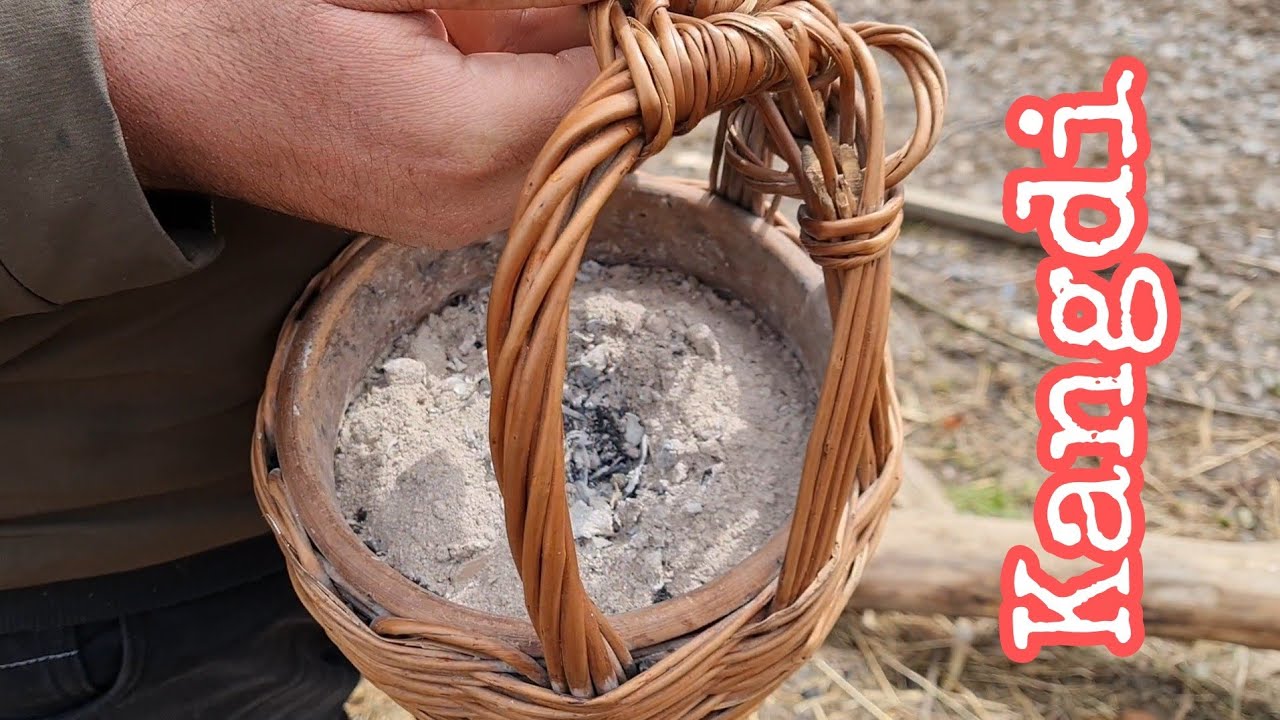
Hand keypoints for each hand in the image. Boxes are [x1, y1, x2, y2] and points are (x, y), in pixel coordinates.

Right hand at [90, 0, 595, 246]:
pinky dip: (540, 93)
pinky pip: (531, 151)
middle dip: (620, 49)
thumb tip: (630, 2)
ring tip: (549, 14)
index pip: (615, 87)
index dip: (642, 27)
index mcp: (466, 142)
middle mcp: (477, 204)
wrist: (164, 93)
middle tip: (636, 3)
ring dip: (579, 68)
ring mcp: (462, 220)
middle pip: (606, 122)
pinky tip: (511, 40)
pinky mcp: (447, 214)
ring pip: (574, 138)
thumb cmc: (251, 24)